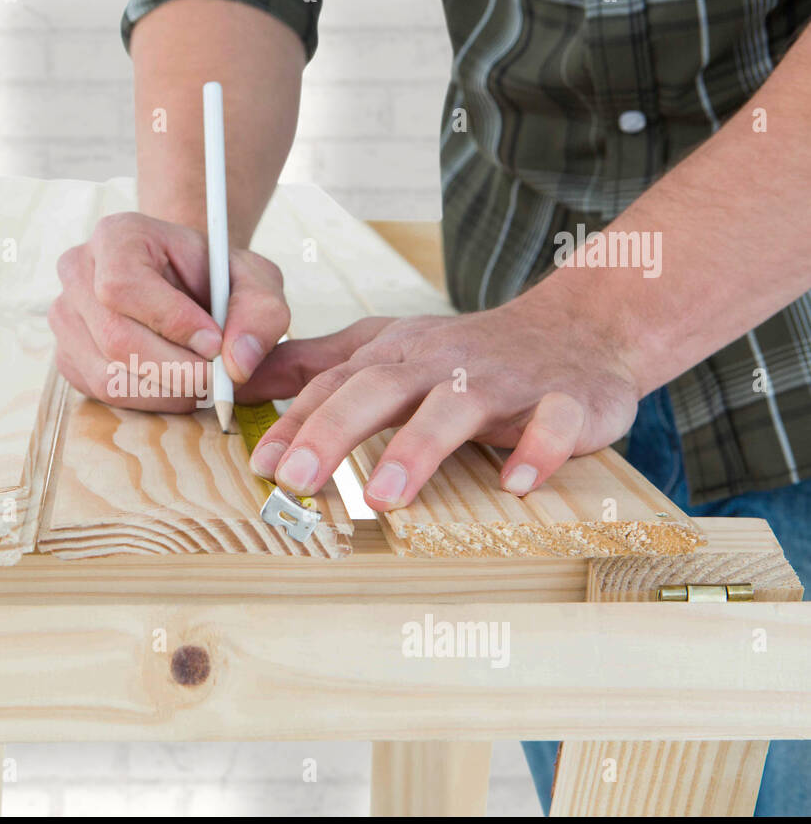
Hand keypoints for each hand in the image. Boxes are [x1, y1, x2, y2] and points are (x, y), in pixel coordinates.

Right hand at [49, 212, 289, 410]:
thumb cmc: (216, 278)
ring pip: (108, 374)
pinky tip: (176, 385)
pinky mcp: (68, 356)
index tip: (215, 345)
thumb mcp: (254, 281)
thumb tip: (238, 363)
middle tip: (218, 381)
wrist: (186, 285)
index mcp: (116, 236)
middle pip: (114, 337)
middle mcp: (78, 272)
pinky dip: (148, 400)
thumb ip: (261, 314)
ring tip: (203, 382)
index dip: (171, 322)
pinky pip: (103, 393)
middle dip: (175, 370)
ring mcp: (65, 317)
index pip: (123, 286)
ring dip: (166, 392)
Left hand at [239, 289, 642, 509]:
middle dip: (334, 430)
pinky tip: (517, 483)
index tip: (261, 465)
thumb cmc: (466, 352)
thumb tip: (244, 381)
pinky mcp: (567, 399)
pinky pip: (555, 422)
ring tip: (384, 496)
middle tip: (295, 479)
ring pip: (457, 407)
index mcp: (398, 355)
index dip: (296, 422)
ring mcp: (506, 381)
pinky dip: (539, 449)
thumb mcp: (389, 347)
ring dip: (419, 448)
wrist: (580, 327)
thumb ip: (319, 365)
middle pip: (381, 389)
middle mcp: (443, 364)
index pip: (336, 385)